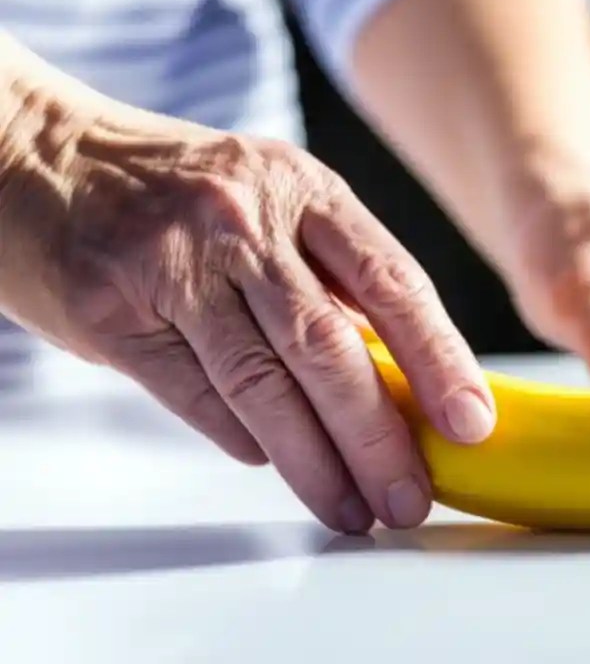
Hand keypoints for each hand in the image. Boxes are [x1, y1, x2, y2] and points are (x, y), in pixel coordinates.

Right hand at [0, 94, 494, 532]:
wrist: (34, 156)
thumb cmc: (173, 189)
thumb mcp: (269, 198)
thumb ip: (331, 275)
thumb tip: (402, 374)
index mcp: (301, 188)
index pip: (393, 282)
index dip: (440, 359)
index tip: (470, 422)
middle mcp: (241, 219)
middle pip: (330, 346)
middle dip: (379, 437)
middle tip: (409, 496)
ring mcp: (171, 264)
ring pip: (264, 384)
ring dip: (317, 461)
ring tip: (353, 508)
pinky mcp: (112, 312)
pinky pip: (196, 397)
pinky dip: (245, 439)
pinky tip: (277, 464)